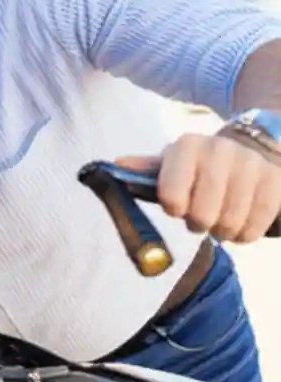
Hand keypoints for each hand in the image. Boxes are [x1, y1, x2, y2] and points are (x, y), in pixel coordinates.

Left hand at [116, 132, 280, 242]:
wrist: (252, 151)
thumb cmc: (200, 166)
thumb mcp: (171, 163)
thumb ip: (145, 169)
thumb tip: (116, 165)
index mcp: (187, 147)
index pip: (171, 196)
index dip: (174, 209)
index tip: (177, 208)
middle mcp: (220, 151)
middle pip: (202, 215)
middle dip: (198, 223)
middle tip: (200, 218)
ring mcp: (251, 165)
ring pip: (230, 223)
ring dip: (223, 231)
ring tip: (220, 221)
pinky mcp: (276, 181)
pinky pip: (256, 226)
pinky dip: (246, 234)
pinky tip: (240, 225)